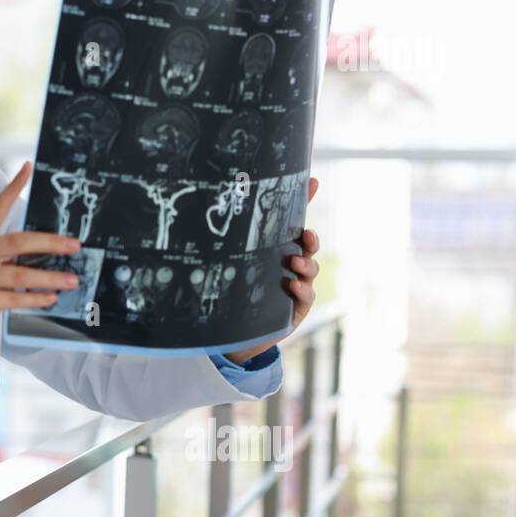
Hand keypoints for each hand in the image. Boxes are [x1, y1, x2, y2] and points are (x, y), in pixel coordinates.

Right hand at [0, 161, 80, 354]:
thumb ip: (6, 251)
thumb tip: (46, 244)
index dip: (11, 188)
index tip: (27, 170)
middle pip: (15, 243)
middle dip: (49, 243)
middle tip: (72, 245)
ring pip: (19, 275)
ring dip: (49, 278)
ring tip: (70, 280)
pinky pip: (14, 299)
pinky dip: (35, 298)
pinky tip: (50, 297)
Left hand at [222, 175, 320, 363]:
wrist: (235, 334)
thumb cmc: (234, 293)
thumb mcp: (229, 264)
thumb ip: (225, 243)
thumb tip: (204, 209)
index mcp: (275, 248)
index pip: (292, 221)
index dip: (304, 200)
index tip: (312, 182)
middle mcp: (290, 263)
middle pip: (308, 244)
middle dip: (310, 238)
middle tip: (306, 235)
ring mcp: (297, 284)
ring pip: (311, 268)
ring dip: (306, 264)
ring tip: (295, 263)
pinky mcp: (298, 306)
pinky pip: (307, 295)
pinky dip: (303, 289)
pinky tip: (292, 286)